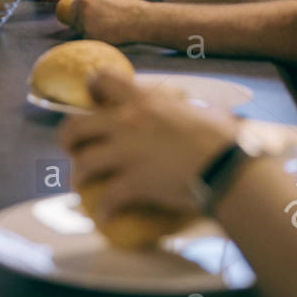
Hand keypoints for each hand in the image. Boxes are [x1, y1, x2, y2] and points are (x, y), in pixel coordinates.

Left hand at [59, 68, 237, 222]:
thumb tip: (187, 106)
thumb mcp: (199, 110)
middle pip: (76, 126)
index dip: (91, 88)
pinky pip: (106, 198)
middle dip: (68, 139)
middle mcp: (128, 122)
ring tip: (80, 184)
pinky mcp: (134, 182)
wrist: (228, 168)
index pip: (103, 79)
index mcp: (144, 100)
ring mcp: (128, 153)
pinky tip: (104, 216)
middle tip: (73, 148)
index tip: (91, 100)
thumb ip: (182, 107)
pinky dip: (102, 210)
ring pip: (83, 163)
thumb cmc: (224, 138)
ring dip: (78, 176)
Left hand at [70, 0, 154, 43]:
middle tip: (100, 25)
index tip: (94, 17)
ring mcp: (84, 17)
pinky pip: (85, 38)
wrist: (140, 19)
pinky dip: (94, 39)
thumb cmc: (128, 8)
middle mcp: (83, 1)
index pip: (76, 4)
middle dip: (82, 22)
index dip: (83, 13)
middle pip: (74, 16)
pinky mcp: (87, 32)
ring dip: (88, 31)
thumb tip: (78, 7)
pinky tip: (107, 34)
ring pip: (78, 28)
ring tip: (106, 28)